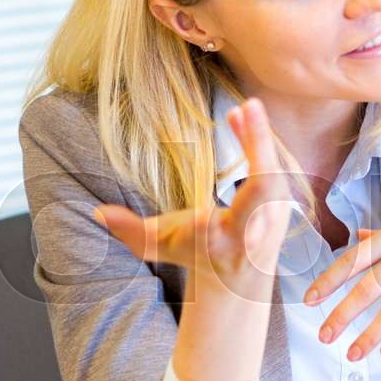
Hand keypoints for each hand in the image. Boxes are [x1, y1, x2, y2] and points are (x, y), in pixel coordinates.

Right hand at [93, 98, 290, 301]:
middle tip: (248, 106)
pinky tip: (242, 113)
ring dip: (258, 135)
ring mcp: (271, 216)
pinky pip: (274, 164)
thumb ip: (130, 231)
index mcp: (215, 246)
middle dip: (258, 150)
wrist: (239, 275)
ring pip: (272, 171)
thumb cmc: (195, 254)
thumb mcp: (160, 246)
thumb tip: (99, 213)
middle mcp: (249, 232)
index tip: (201, 216)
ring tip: (244, 105)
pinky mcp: (281, 202)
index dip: (203, 228)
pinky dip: (259, 138)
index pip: (210, 237)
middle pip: (261, 194)